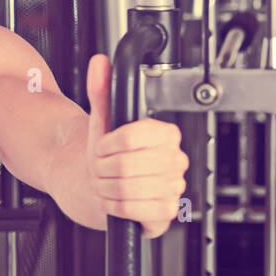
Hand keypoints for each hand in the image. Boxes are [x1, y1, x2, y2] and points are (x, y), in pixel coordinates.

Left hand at [86, 54, 188, 238]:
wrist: (100, 184)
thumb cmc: (105, 154)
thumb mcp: (101, 121)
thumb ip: (101, 91)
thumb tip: (100, 61)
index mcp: (166, 135)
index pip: (131, 138)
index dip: (107, 145)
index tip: (103, 147)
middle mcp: (176, 161)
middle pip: (126, 167)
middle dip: (102, 169)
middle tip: (100, 168)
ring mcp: (174, 189)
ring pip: (128, 190)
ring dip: (106, 188)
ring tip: (105, 183)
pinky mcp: (165, 214)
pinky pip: (136, 211)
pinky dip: (115, 207)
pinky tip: (114, 200)